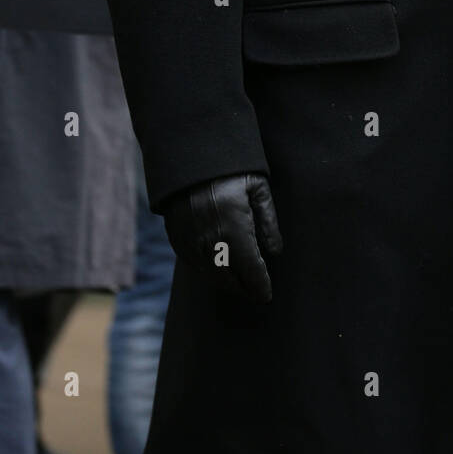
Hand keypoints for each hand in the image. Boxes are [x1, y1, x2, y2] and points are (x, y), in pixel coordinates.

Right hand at [163, 172, 282, 302]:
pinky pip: (195, 265)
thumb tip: (275, 251)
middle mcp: (210, 241)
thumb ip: (268, 221)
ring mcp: (191, 242)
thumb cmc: (229, 169)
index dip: (260, 286)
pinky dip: (209, 272)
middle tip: (257, 294)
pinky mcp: (177, 239)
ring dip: (227, 283)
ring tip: (241, 286)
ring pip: (211, 275)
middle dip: (244, 289)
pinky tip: (219, 271)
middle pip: (230, 279)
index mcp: (234, 228)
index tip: (267, 296)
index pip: (251, 269)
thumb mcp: (257, 187)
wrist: (188, 157)